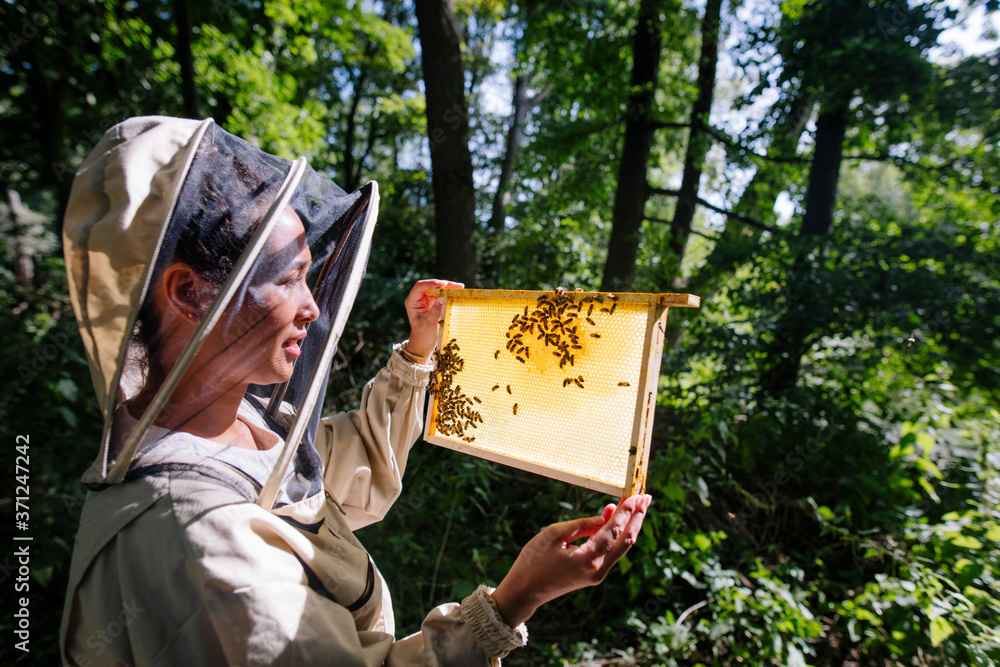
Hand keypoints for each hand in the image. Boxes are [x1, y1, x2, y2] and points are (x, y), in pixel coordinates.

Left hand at [403, 279, 462, 361]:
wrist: (424, 343)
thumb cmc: (423, 335)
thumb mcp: (429, 323)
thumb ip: (435, 310)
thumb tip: (442, 298)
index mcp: (412, 301)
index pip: (420, 287)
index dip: (431, 283)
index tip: (442, 284)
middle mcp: (419, 298)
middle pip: (430, 286)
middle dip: (443, 284)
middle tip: (456, 286)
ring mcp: (426, 300)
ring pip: (438, 289)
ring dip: (448, 287)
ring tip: (460, 287)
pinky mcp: (434, 303)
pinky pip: (442, 295)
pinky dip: (449, 293)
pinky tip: (458, 292)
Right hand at [490, 494, 651, 626]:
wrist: (525, 591)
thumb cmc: (533, 561)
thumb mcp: (552, 535)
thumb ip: (581, 525)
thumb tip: (605, 517)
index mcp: (587, 559)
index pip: (613, 530)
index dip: (626, 511)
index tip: (635, 495)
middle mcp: (598, 569)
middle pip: (626, 540)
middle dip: (637, 518)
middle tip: (646, 497)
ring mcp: (598, 574)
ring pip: (622, 547)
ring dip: (630, 525)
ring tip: (637, 505)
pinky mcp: (594, 574)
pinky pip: (611, 552)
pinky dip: (617, 534)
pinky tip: (616, 519)